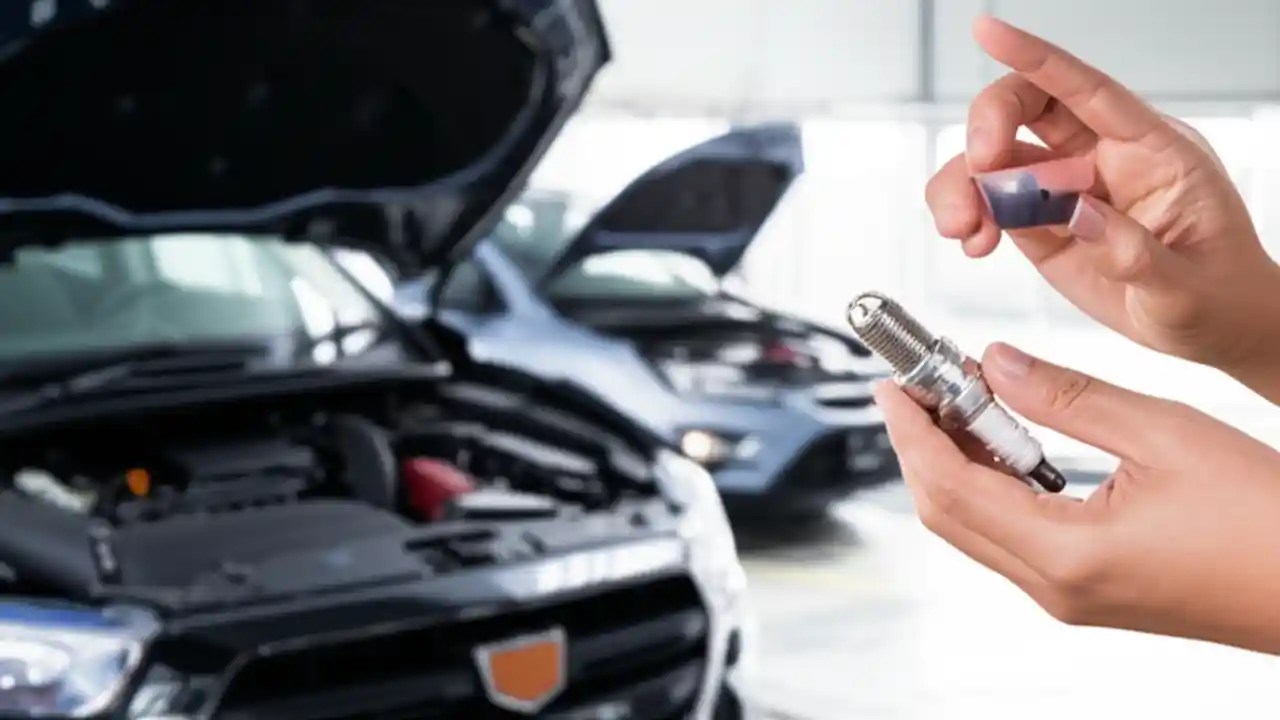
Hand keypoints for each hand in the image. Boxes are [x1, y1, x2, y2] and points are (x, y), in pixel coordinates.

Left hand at [874, 343, 1279, 653]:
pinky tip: (1004, 438)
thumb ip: (1068, 397)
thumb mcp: (1165, 435)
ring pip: (974, 524)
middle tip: (923, 382)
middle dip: (922, 441)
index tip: (892, 383)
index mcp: (1066, 555)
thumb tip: (995, 364)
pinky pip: (1010, 534)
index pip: (949, 486)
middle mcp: (1054, 587)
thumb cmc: (1265, 521)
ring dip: (955, 460)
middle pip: (947, 511)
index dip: (910, 429)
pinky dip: (992, 483)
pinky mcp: (1085, 590)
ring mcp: (1067, 594)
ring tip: (962, 397)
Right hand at [927, 16, 1279, 400]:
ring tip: (965, 230)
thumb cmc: (1215, 294)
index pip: (1088, 89)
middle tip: (980, 173)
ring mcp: (1064, 188)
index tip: (988, 32)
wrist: (1211, 328)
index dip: (1036, 58)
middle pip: (1025, 109)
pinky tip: (974, 243)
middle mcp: (1101, 156)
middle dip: (987, 131)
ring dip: (963, 187)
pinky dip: (966, 216)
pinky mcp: (1039, 221)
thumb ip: (1129, 250)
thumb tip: (1072, 213)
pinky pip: (986, 202)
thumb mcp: (1184, 285)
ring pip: (993, 159)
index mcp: (1151, 150)